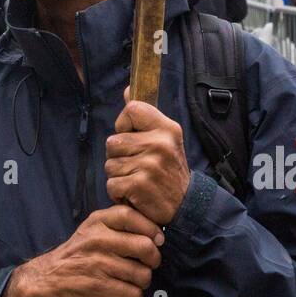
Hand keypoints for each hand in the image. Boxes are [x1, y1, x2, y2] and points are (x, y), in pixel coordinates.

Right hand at [0, 205, 162, 296]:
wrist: (49, 276)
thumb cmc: (78, 251)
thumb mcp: (92, 228)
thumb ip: (117, 223)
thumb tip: (155, 231)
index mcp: (98, 221)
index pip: (131, 216)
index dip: (151, 228)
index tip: (157, 239)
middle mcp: (99, 240)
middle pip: (145, 247)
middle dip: (154, 259)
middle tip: (149, 263)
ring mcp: (99, 264)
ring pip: (143, 274)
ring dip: (144, 280)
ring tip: (136, 280)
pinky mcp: (100, 286)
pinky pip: (133, 293)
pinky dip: (135, 296)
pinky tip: (128, 293)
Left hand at [104, 87, 190, 226]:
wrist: (185, 206)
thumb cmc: (169, 170)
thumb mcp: (165, 138)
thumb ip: (144, 116)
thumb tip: (127, 90)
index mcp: (166, 128)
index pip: (132, 109)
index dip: (124, 124)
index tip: (132, 137)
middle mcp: (159, 143)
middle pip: (113, 141)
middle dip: (118, 156)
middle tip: (137, 166)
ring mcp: (149, 164)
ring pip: (109, 164)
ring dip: (118, 175)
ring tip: (137, 179)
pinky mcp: (139, 185)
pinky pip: (111, 184)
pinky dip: (118, 192)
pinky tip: (134, 193)